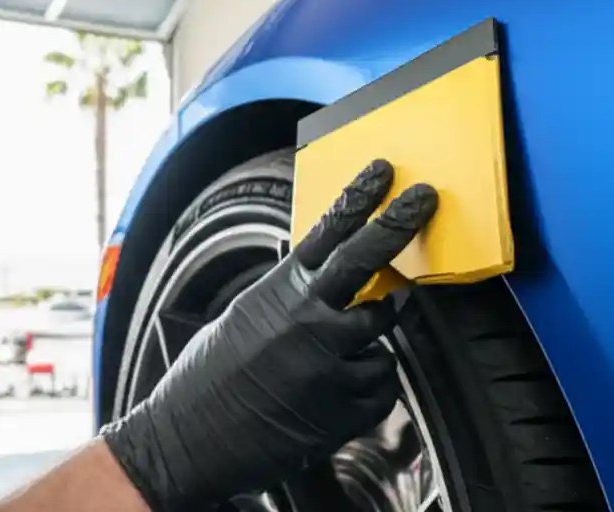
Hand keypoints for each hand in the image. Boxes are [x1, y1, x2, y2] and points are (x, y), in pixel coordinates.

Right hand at [102, 160, 437, 510]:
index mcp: (279, 294)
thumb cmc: (210, 379)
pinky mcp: (343, 409)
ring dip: (367, 342)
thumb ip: (292, 295)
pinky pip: (382, 385)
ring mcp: (329, 365)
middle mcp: (307, 321)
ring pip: (382, 336)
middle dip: (397, 224)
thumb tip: (330, 275)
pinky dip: (367, 386)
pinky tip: (334, 393)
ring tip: (331, 359)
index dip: (360, 198)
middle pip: (366, 259)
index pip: (328, 233)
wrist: (190, 440)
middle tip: (422, 201)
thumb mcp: (245, 318)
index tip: (384, 173)